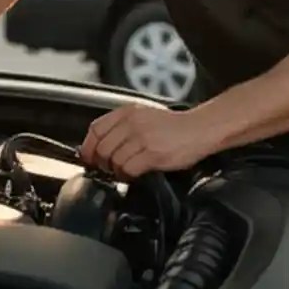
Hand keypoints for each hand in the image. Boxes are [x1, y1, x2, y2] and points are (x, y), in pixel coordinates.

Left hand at [79, 104, 215, 179]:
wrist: (199, 129)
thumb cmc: (175, 126)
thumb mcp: (144, 116)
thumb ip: (123, 126)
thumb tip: (101, 145)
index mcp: (128, 112)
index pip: (95, 128)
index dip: (88, 147)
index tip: (88, 157)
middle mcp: (132, 122)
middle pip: (102, 148)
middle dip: (102, 163)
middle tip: (108, 168)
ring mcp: (142, 138)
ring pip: (113, 160)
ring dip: (116, 171)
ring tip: (124, 171)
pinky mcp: (152, 154)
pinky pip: (128, 169)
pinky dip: (127, 176)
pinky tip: (134, 174)